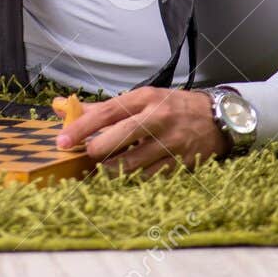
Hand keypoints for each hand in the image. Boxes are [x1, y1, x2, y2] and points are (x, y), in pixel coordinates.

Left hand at [56, 87, 227, 175]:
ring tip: (104, 167)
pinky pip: (148, 177)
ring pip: (131, 163)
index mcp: (144, 98)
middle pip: (118, 138)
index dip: (81, 127)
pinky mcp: (180, 163)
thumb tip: (62, 107)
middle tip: (87, 155)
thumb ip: (103, 107)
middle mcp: (157, 118)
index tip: (62, 140)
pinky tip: (127, 175)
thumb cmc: (171, 107)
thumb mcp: (141, 98)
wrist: (215, 117)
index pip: (106, 112)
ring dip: (111, 169)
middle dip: (96, 150)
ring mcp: (170, 142)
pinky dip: (133, 178)